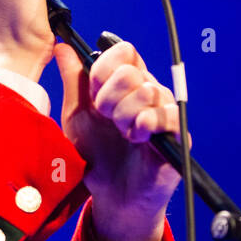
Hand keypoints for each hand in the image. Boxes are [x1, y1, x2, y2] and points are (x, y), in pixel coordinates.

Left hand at [53, 40, 190, 240]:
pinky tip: (136, 139)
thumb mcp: (77, 115)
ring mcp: (166, 110)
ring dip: (124, 116)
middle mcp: (149, 90)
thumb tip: (62, 46)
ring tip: (122, 134)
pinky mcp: (178, 132)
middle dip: (108, 98)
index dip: (103, 70)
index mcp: (127, 82)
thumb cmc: (97, 153)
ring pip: (146, 91)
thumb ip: (73, 80)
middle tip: (107, 120)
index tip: (93, 95)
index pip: (124, 51)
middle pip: (131, 71)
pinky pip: (165, 114)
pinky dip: (143, 125)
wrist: (111, 194)